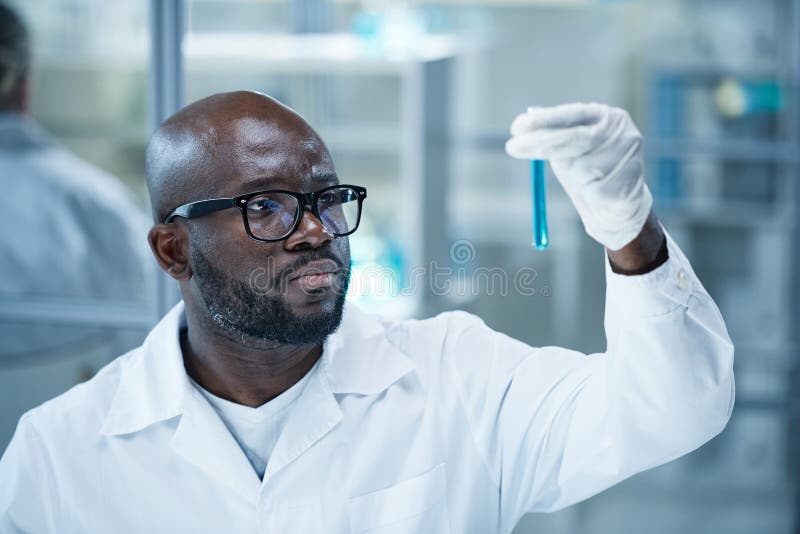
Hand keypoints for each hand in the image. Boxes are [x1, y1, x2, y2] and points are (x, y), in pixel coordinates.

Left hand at [505, 103, 652, 250]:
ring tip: (587, 183)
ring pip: (581, 171)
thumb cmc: (587, 172)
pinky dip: (588, 196)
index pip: (570, 114)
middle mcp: (621, 131)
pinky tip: (600, 195)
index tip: (516, 127)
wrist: (618, 207)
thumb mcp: (567, 150)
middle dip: (540, 143)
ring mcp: (630, 156)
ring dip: (575, 180)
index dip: (543, 120)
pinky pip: (593, 192)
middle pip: (574, 137)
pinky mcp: (632, 183)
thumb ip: (551, 134)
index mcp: (605, 116)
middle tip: (512, 147)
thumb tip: (525, 118)